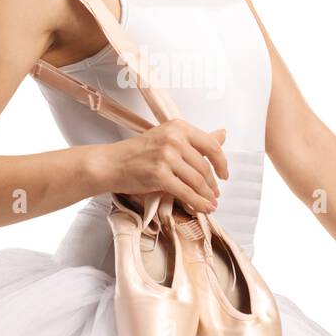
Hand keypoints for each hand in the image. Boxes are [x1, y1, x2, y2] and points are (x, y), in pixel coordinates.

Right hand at [100, 119, 228, 213]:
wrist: (111, 163)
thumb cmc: (137, 152)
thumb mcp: (167, 138)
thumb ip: (195, 140)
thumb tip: (223, 134)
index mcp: (178, 127)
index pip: (211, 145)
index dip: (222, 163)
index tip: (224, 174)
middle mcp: (174, 139)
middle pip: (204, 166)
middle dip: (212, 184)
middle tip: (215, 194)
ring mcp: (166, 156)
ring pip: (197, 181)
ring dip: (206, 196)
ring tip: (210, 203)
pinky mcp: (159, 175)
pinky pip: (186, 192)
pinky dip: (197, 203)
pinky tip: (202, 208)